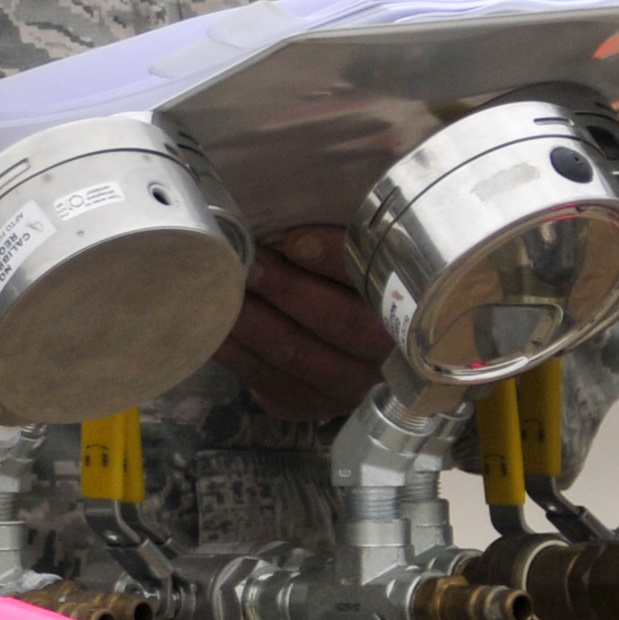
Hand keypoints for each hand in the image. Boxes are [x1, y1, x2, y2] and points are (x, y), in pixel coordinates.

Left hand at [216, 225, 396, 420]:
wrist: (347, 350)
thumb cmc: (344, 282)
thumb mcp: (356, 257)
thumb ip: (344, 239)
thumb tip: (292, 215)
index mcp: (408, 307)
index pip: (379, 280)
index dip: (336, 259)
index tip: (294, 240)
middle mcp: (385, 355)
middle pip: (339, 320)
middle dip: (285, 287)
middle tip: (246, 260)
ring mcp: (349, 387)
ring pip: (297, 352)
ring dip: (252, 318)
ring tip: (219, 287)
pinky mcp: (310, 404)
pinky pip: (268, 380)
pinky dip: (236, 351)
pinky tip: (210, 326)